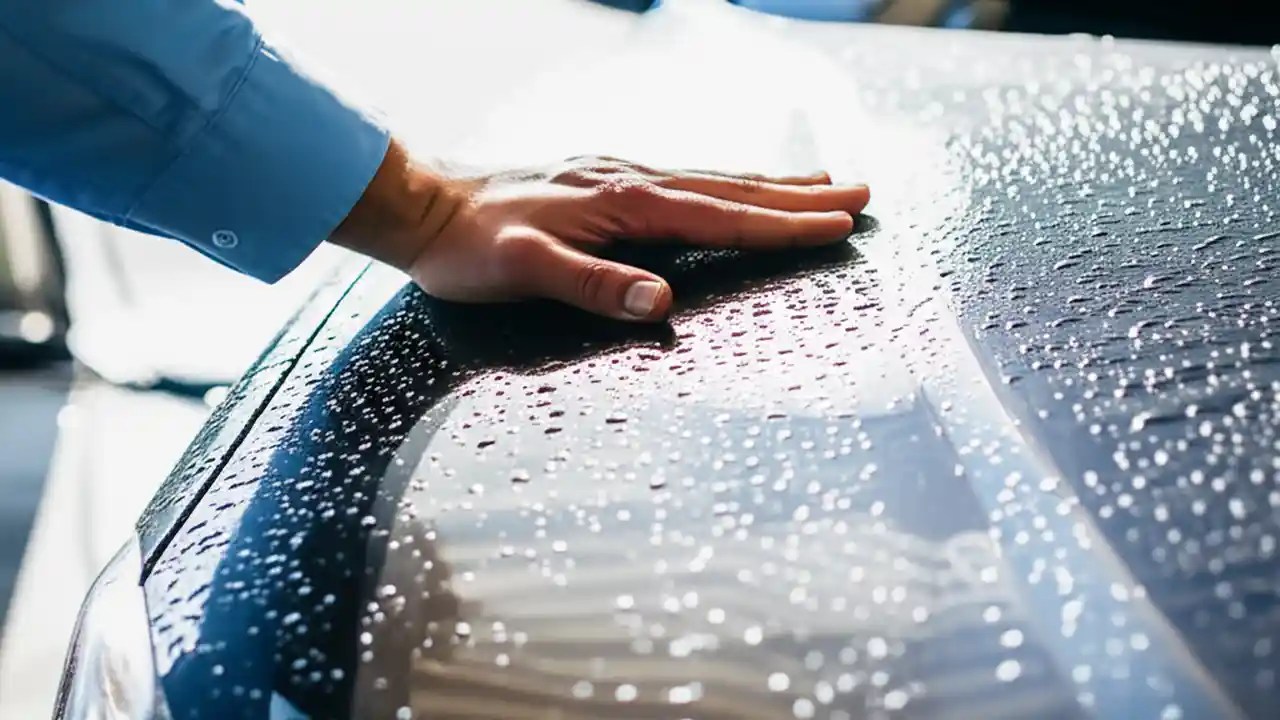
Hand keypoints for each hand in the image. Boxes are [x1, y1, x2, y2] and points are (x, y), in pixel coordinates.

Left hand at [333, 140, 869, 321]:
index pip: (721, 214)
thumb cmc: (471, 249)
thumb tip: (661, 303)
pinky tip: (731, 186)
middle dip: (800, 194)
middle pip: (731, 186)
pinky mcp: (603, 180)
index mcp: (623, 202)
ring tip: (821, 183)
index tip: (838, 224)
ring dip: (771, 182)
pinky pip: (685, 178)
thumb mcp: (524, 274)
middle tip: (861, 192)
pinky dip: (726, 181)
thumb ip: (593, 287)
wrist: (425, 206)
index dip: (783, 222)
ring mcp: (618, 175)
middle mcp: (630, 179)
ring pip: (712, 177)